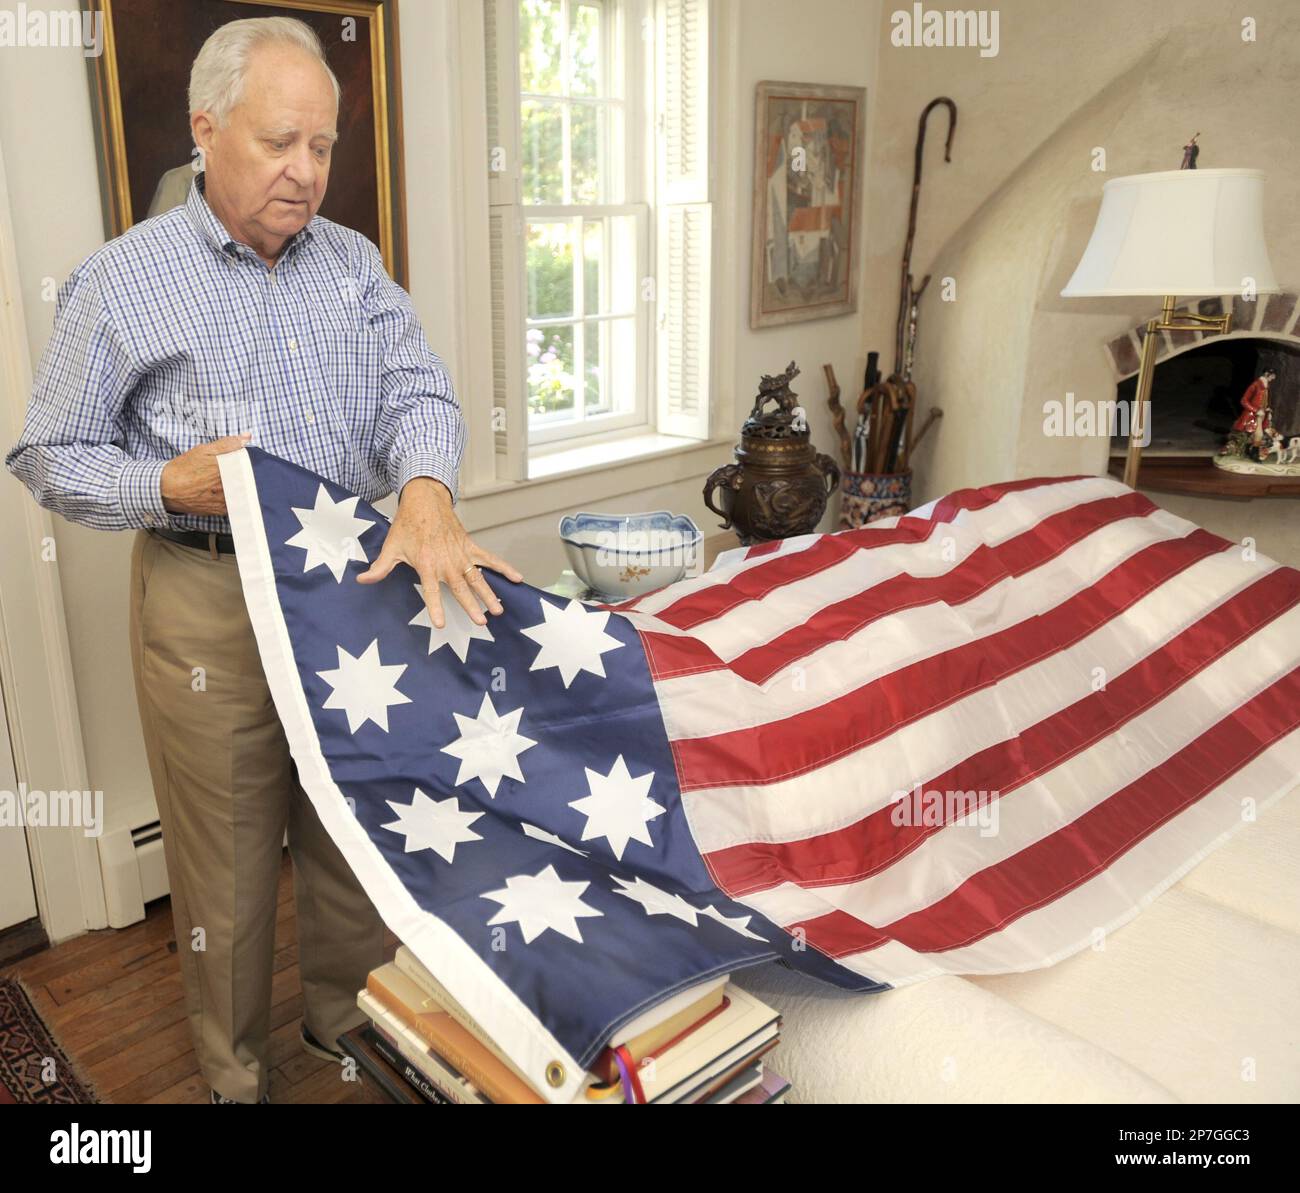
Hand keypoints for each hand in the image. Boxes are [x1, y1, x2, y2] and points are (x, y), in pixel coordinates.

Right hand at [160, 433, 251, 514]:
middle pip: (249, 482)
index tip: (251, 465)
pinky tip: (231, 495)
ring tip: (239, 485)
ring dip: (244, 490)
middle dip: (250, 478)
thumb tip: (247, 437)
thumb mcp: (204, 450)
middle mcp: (227, 485)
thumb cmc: (185, 468)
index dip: (252, 466)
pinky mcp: (221, 511)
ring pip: (244, 495)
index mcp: (226, 468)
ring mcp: (225, 500)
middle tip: (247, 476)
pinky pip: (236, 506)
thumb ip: (227, 443)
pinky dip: (236, 500)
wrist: (167, 489)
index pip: (250, 467)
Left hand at [355, 477, 522, 626]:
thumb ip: (380, 568)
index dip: (436, 607)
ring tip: (498, 610)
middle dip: (472, 605)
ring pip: (477, 578)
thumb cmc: (407, 525)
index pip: (432, 591)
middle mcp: (447, 561)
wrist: (425, 500)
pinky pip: (490, 559)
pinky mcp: (470, 547)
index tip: (441, 624)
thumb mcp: (391, 547)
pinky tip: (517, 578)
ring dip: (489, 594)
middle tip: (482, 621)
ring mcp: (461, 554)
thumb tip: (362, 581)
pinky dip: (504, 568)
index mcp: (427, 564)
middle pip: (461, 588)